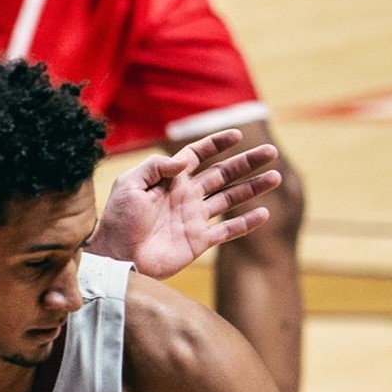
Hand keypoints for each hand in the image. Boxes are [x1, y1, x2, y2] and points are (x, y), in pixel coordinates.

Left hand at [93, 129, 280, 278]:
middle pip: (222, 174)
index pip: (198, 155)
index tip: (237, 134)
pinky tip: (264, 213)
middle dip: (246, 162)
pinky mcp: (198, 241)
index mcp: (169, 180)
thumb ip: (155, 167)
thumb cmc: (117, 221)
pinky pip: (227, 230)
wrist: (116, 257)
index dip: (216, 144)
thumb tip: (184, 159)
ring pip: (231, 199)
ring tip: (275, 177)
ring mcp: (194, 218)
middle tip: (271, 151)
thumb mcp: (129, 185)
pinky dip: (246, 223)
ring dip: (253, 188)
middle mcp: (186, 196)